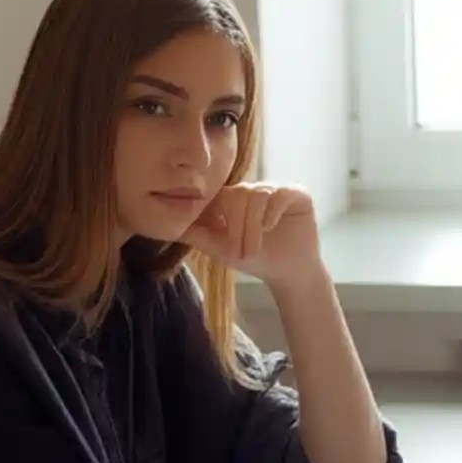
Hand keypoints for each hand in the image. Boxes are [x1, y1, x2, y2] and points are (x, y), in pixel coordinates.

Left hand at [179, 183, 323, 287]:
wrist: (288, 273)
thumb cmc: (256, 259)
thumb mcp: (221, 248)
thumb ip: (196, 234)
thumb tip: (165, 226)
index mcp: (234, 198)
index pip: (219, 195)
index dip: (219, 218)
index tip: (223, 243)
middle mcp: (254, 189)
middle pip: (238, 194)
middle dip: (237, 227)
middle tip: (242, 254)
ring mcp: (275, 189)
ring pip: (257, 195)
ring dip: (253, 227)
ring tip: (255, 250)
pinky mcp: (296, 193)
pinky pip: (279, 194)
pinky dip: (272, 213)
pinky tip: (271, 228)